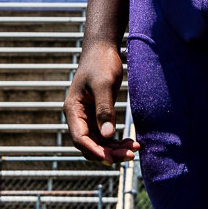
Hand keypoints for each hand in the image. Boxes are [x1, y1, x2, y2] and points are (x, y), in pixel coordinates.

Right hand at [65, 39, 138, 164]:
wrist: (103, 50)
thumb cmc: (101, 63)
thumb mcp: (103, 85)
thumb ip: (104, 110)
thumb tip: (108, 137)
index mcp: (73, 110)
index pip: (80, 138)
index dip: (94, 151)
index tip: (111, 158)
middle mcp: (78, 117)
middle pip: (90, 145)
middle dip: (108, 153)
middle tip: (130, 155)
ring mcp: (87, 118)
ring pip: (99, 143)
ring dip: (115, 149)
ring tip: (135, 149)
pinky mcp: (98, 116)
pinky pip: (106, 136)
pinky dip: (117, 142)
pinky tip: (131, 143)